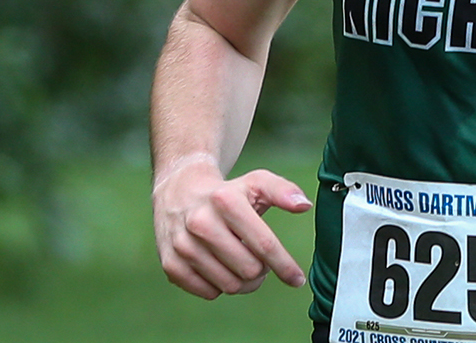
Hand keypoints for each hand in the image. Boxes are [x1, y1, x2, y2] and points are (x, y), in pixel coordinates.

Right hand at [154, 157, 311, 298]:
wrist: (178, 192)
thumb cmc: (225, 192)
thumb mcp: (256, 183)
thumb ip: (284, 191)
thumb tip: (304, 205)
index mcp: (226, 201)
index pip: (264, 245)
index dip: (285, 266)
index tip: (297, 279)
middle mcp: (201, 223)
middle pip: (249, 270)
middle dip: (261, 270)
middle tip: (259, 260)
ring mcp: (183, 245)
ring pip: (230, 285)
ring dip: (243, 281)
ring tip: (241, 263)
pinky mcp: (171, 264)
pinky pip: (209, 293)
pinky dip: (220, 285)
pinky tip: (219, 266)